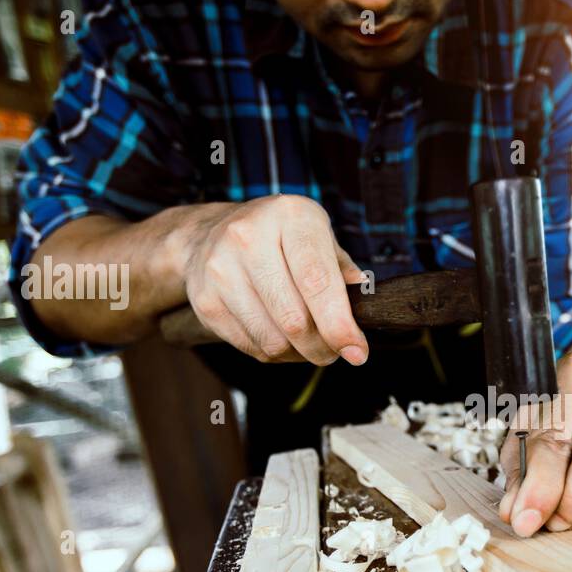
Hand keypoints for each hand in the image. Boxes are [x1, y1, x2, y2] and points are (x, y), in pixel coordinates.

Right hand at [179, 195, 368, 363]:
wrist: (209, 234)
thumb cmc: (279, 237)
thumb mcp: (317, 235)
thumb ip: (342, 269)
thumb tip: (365, 300)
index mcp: (290, 217)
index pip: (317, 282)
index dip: (339, 325)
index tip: (357, 352)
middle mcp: (249, 238)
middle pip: (294, 320)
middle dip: (322, 347)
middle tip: (334, 351)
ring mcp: (221, 269)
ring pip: (272, 340)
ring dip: (298, 354)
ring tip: (308, 344)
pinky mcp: (205, 300)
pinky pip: (251, 347)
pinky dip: (274, 354)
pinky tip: (281, 339)